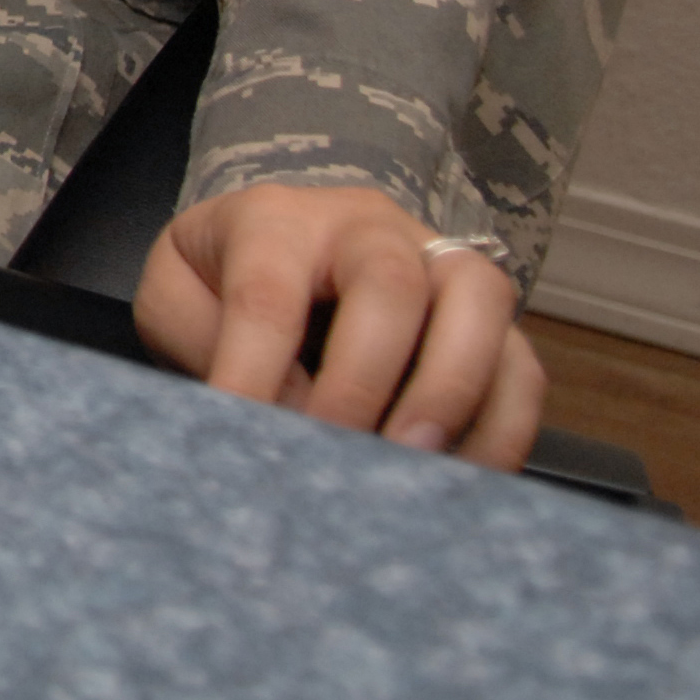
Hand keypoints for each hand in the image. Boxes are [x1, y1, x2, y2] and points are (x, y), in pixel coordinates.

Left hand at [134, 182, 542, 470]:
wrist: (290, 241)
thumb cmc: (223, 276)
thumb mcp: (176, 295)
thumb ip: (204, 342)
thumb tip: (287, 412)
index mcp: (275, 220)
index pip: (266, 293)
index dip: (254, 370)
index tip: (243, 436)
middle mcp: (367, 229)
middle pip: (389, 283)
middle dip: (365, 379)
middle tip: (340, 450)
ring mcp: (439, 263)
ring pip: (479, 302)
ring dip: (452, 395)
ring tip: (415, 468)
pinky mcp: (489, 317)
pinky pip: (522, 366)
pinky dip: (504, 429)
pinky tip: (464, 479)